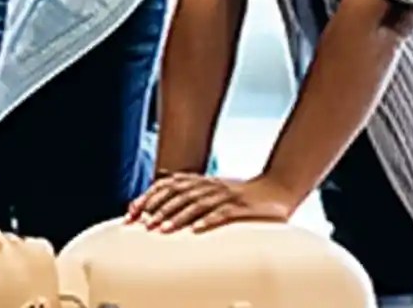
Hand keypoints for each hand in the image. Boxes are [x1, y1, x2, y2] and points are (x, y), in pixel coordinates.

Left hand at [125, 173, 295, 232]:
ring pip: (197, 204)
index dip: (151, 196)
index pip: (170, 185)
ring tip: (164, 229)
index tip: (134, 211)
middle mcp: (211, 185)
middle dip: (160, 209)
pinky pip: (223, 213)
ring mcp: (226, 194)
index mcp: (202, 181)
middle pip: (179, 195)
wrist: (278, 188)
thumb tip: (166, 208)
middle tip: (145, 224)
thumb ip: (195, 196)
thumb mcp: (216, 191)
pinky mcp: (242, 206)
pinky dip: (208, 220)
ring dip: (178, 217)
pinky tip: (197, 230)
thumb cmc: (245, 195)